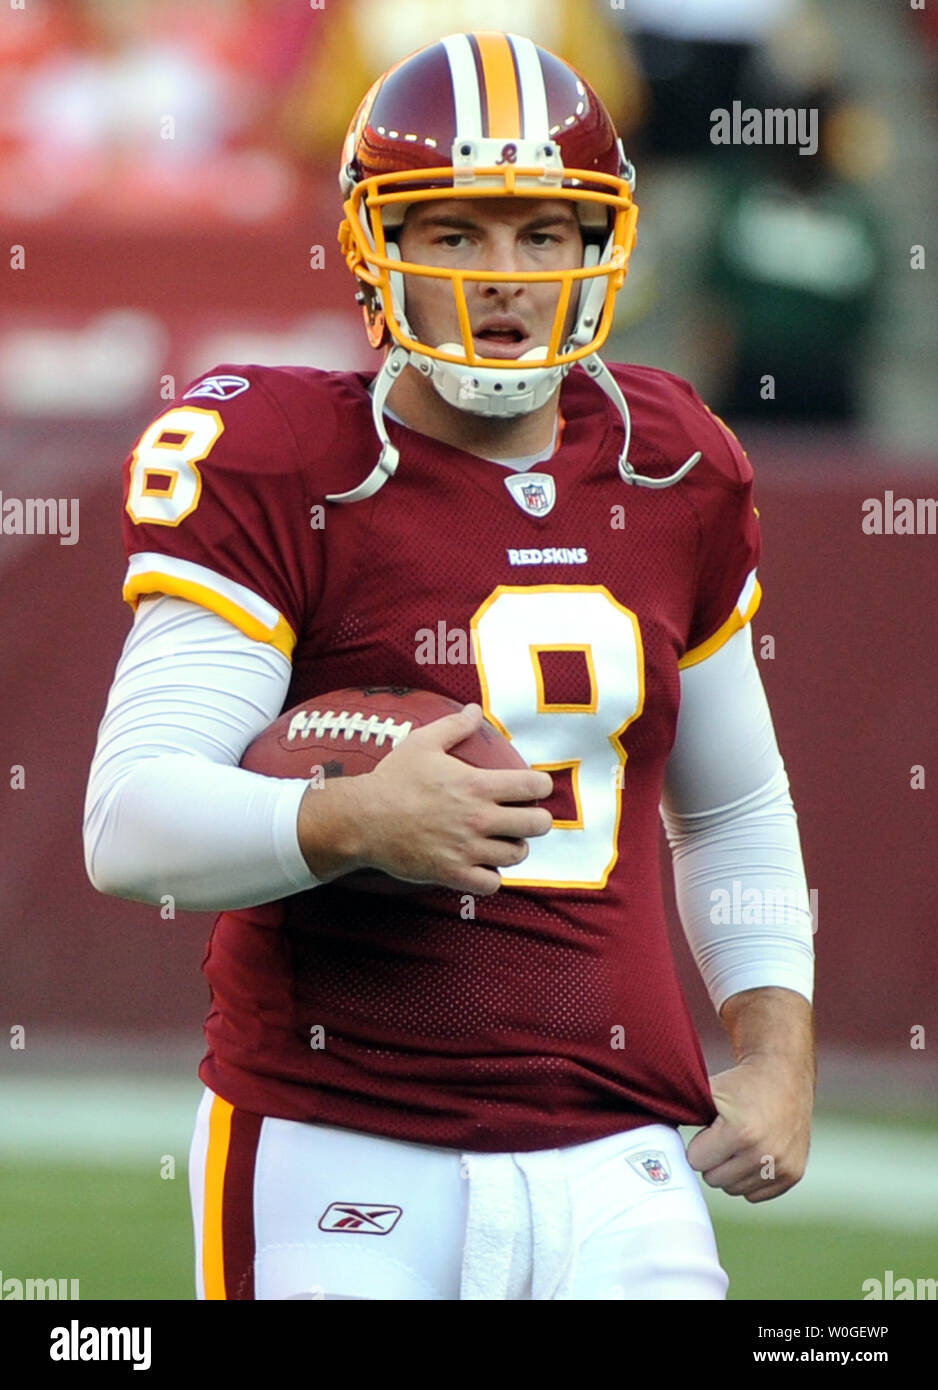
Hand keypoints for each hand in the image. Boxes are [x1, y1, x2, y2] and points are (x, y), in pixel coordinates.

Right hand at [298, 702, 552, 894]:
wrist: (363, 819)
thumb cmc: (393, 779)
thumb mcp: (422, 743)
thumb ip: (454, 726)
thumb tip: (476, 710)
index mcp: (477, 784)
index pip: (533, 786)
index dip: (541, 785)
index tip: (534, 788)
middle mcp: (479, 818)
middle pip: (537, 824)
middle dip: (537, 820)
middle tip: (526, 817)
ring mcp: (467, 849)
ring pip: (518, 855)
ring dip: (516, 847)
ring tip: (504, 841)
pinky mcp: (453, 873)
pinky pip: (492, 884)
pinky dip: (492, 876)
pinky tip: (484, 866)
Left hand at [685, 1053, 813, 1202]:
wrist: (783, 1075)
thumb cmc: (738, 1085)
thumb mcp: (708, 1091)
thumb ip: (678, 1112)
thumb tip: (644, 1135)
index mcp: (741, 1131)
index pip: (696, 1161)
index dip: (700, 1143)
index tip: (710, 1128)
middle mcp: (765, 1153)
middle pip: (715, 1180)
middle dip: (714, 1159)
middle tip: (725, 1136)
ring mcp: (783, 1166)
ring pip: (735, 1190)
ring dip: (732, 1170)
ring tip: (740, 1142)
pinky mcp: (794, 1175)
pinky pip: (755, 1195)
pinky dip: (751, 1178)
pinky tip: (755, 1153)